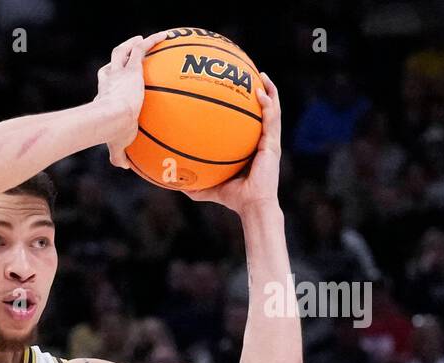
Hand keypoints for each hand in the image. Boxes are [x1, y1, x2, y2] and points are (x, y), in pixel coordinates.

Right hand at [93, 33, 164, 168]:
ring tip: (141, 40)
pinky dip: (152, 41)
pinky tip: (164, 36)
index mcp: (105, 98)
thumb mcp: (117, 146)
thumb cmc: (112, 133)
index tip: (117, 84)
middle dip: (117, 60)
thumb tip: (125, 167)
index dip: (110, 84)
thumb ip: (119, 156)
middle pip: (110, 66)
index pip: (106, 87)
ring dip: (131, 44)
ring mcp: (119, 73)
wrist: (113, 119)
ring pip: (121, 52)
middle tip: (126, 56)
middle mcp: (109, 82)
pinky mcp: (131, 68)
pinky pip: (140, 49)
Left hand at [182, 72, 281, 214]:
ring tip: (261, 76)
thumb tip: (170, 181)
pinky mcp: (273, 145)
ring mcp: (269, 142)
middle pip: (261, 112)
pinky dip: (268, 104)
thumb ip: (192, 182)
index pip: (248, 123)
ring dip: (268, 91)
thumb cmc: (233, 198)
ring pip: (272, 111)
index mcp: (249, 147)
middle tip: (248, 75)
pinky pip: (271, 120)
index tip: (234, 92)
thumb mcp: (208, 187)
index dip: (244, 107)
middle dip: (258, 92)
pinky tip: (261, 93)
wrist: (251, 206)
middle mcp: (261, 141)